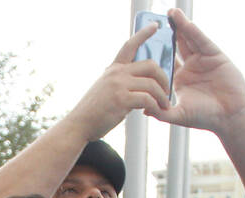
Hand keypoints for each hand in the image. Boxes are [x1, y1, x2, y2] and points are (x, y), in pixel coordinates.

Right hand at [68, 21, 171, 139]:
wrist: (78, 125)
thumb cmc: (93, 111)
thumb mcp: (105, 89)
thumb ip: (120, 82)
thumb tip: (139, 85)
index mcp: (113, 69)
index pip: (130, 46)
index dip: (144, 34)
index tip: (155, 26)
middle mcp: (116, 73)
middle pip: (150, 65)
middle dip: (163, 78)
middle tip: (166, 90)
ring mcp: (119, 85)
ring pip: (152, 84)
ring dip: (162, 96)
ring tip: (164, 105)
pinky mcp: (121, 100)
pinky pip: (147, 99)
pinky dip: (155, 106)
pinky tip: (155, 111)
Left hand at [154, 9, 244, 134]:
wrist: (228, 116)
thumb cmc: (204, 117)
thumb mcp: (178, 115)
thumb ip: (161, 113)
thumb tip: (142, 110)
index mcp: (178, 80)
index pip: (164, 62)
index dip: (155, 51)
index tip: (143, 42)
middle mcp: (189, 67)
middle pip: (175, 46)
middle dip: (166, 33)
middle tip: (155, 20)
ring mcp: (202, 60)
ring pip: (188, 39)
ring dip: (180, 26)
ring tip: (170, 13)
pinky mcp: (214, 55)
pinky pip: (201, 41)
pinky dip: (193, 32)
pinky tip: (185, 23)